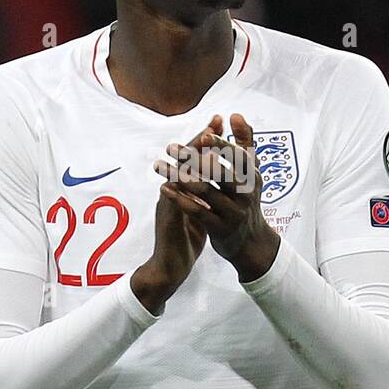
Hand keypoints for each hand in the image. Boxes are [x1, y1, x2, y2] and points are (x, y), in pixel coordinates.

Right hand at [130, 119, 214, 313]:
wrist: (170, 266)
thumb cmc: (186, 238)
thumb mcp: (201, 211)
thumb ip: (207, 191)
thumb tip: (220, 175)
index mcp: (182, 188)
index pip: (194, 158)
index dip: (206, 140)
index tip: (220, 122)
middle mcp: (173, 191)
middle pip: (184, 160)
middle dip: (200, 140)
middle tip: (214, 122)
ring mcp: (168, 204)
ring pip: (179, 176)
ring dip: (193, 159)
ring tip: (208, 143)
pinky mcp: (168, 220)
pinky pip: (176, 200)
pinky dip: (186, 188)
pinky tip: (197, 179)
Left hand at [155, 112, 279, 282]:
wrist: (251, 242)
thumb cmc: (246, 198)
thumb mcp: (251, 171)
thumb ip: (245, 142)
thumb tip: (234, 113)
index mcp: (253, 175)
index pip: (238, 156)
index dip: (222, 145)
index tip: (203, 133)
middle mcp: (246, 193)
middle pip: (220, 172)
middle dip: (194, 158)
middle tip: (170, 147)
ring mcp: (234, 212)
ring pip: (206, 192)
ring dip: (180, 177)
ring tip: (160, 166)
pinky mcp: (221, 229)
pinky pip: (198, 212)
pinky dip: (180, 199)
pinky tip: (164, 188)